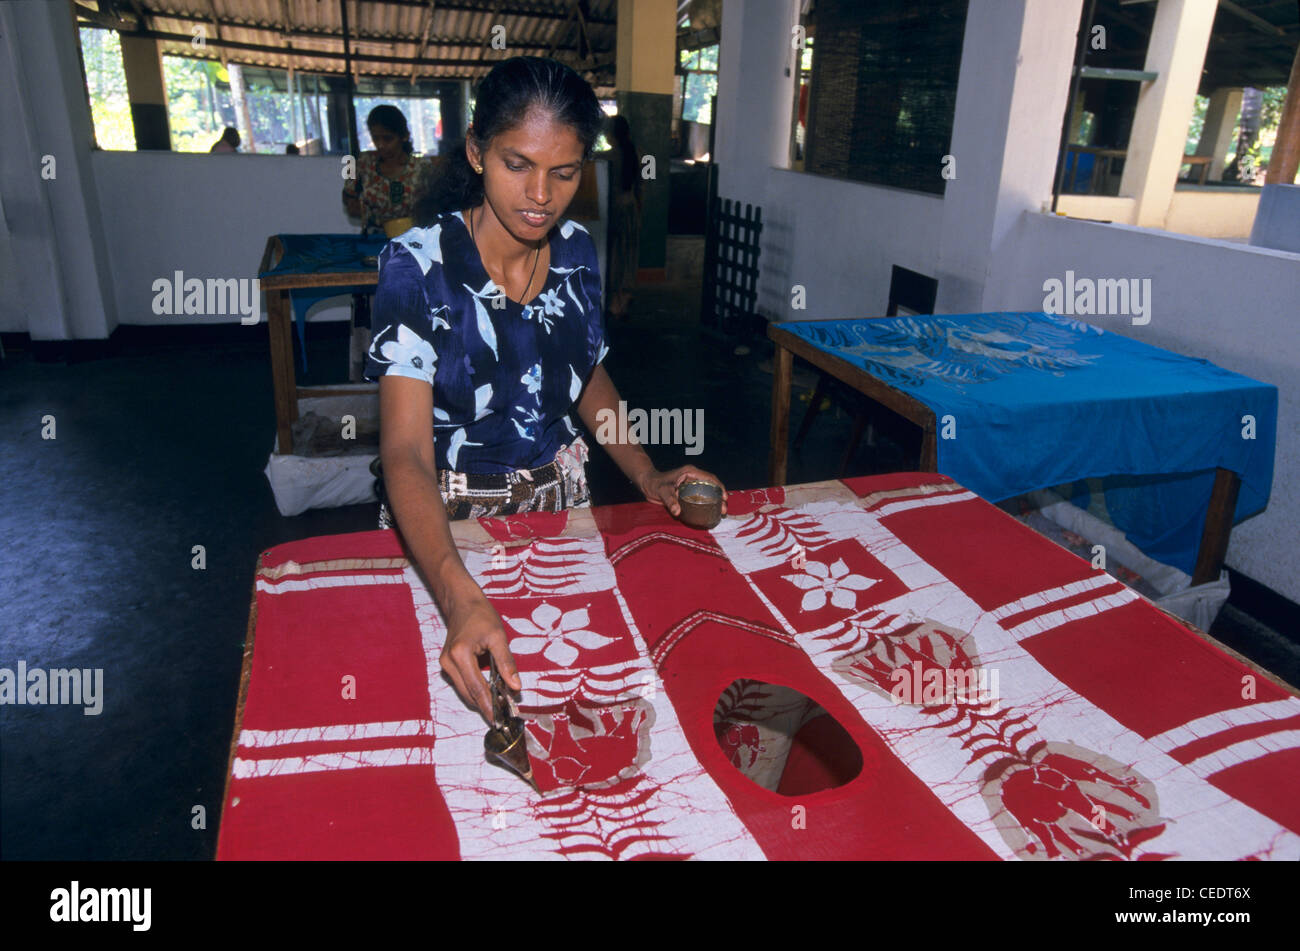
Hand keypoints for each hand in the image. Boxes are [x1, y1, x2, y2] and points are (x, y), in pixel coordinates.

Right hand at [439, 597, 520, 723]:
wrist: (462, 602)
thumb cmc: (481, 616)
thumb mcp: (498, 636)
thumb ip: (507, 663)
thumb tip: (516, 687)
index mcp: (460, 655)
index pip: (477, 688)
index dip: (490, 706)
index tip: (501, 721)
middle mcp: (448, 662)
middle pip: (468, 694)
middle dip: (486, 707)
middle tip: (504, 718)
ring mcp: (444, 664)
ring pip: (463, 692)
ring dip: (480, 700)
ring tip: (499, 708)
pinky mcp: (446, 664)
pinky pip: (461, 683)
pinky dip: (474, 690)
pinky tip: (489, 694)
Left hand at [636, 466, 727, 517]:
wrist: (647, 484)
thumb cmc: (654, 484)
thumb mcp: (662, 491)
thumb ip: (670, 500)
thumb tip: (677, 511)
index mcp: (690, 472)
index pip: (709, 478)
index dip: (719, 487)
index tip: (725, 497)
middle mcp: (693, 477)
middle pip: (711, 485)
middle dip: (720, 496)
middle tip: (724, 509)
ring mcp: (691, 484)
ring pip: (708, 491)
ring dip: (715, 500)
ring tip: (721, 511)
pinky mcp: (688, 491)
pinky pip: (701, 495)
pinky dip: (707, 502)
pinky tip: (710, 511)